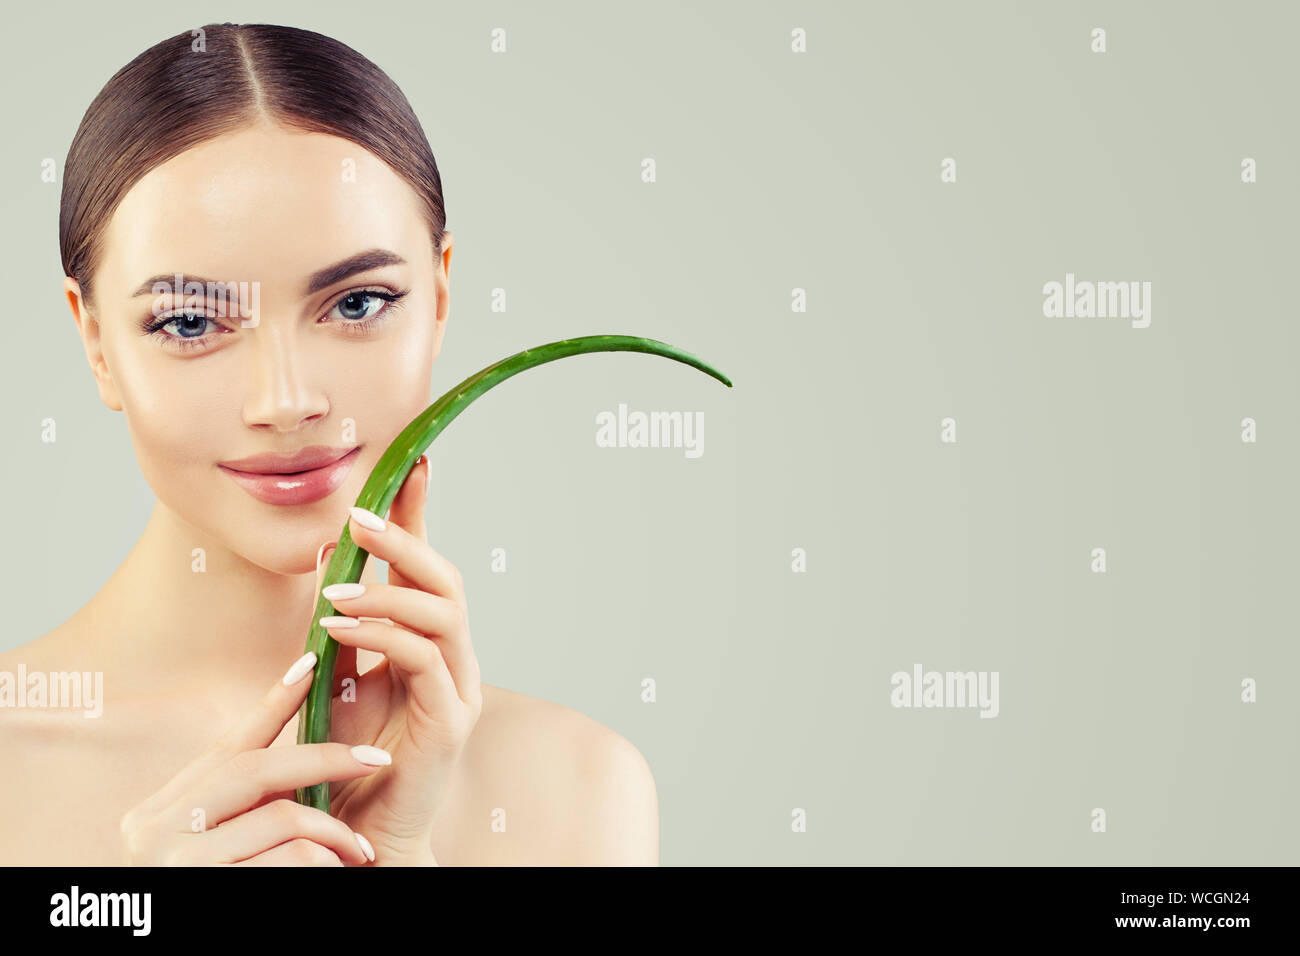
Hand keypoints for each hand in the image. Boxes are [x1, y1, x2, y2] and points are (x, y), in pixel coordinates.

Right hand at [119, 652, 388, 865]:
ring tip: (359, 853)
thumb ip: (256, 801)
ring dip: (333, 831)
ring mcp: (174, 861)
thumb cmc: (232, 892)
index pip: (227, 744)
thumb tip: (308, 735)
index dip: (274, 702)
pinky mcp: (204, 885)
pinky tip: (340, 874)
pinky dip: (324, 863)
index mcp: (162, 813)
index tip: (313, 662)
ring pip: (280, 815)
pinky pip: (288, 857)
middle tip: (376, 757)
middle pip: (256, 768)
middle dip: (325, 757)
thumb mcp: (236, 843)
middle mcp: (152, 831)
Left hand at [317, 454, 482, 863]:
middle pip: (447, 581)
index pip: (429, 570)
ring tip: (333, 590)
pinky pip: (424, 661)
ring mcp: (459, 692)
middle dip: (406, 541)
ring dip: (387, 590)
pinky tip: (338, 627)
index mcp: (431, 647)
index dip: (422, 517)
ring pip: (443, 614)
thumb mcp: (338, 681)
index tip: (412, 463)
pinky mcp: (449, 724)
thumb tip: (328, 565)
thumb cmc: (349, 762)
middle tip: (357, 520)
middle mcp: (455, 662)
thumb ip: (344, 630)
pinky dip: (381, 635)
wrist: (364, 834)